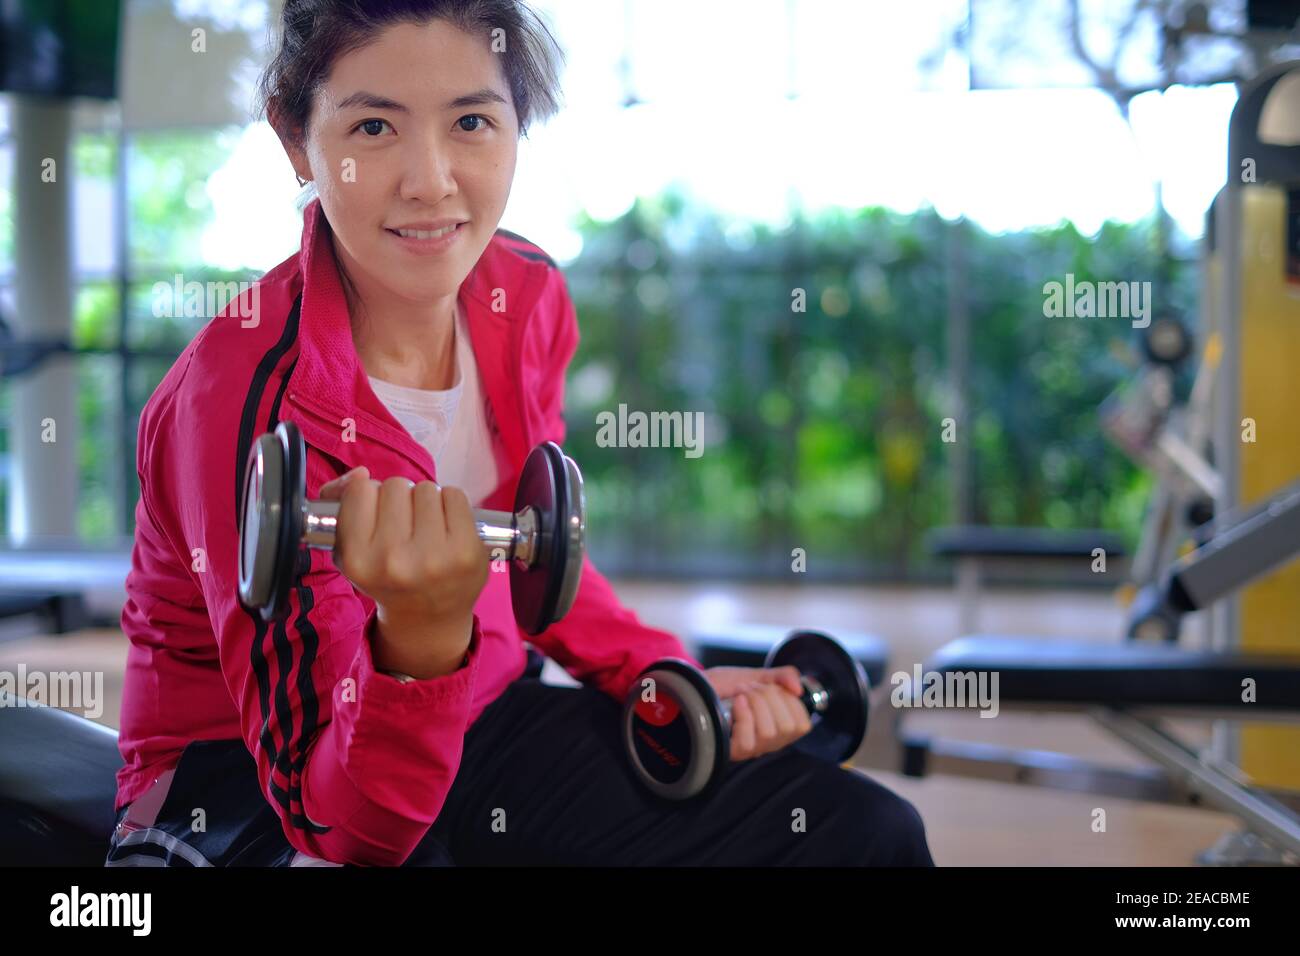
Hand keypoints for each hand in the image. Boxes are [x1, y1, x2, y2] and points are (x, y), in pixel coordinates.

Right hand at [319, 467, 487, 675]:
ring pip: (426, 489)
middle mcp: (394, 561)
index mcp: (359, 560)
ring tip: (426, 528)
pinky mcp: (466, 551)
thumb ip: (341, 503)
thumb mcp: (349, 549)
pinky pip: (455, 495)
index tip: (377, 517)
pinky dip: (451, 504)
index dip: (370, 497)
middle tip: (405, 526)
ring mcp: (434, 557)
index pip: (361, 490)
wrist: (427, 619)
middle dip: (400, 499)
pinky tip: (446, 528)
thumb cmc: (386, 576)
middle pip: (395, 486)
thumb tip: (360, 474)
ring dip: (426, 501)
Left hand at [704, 666, 812, 761]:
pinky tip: (734, 704)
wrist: (692, 687)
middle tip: (750, 688)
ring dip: (755, 703)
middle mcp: (767, 741)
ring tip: (739, 694)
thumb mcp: (755, 675)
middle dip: (770, 697)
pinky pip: (749, 740)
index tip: (768, 686)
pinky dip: (743, 715)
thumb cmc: (722, 685)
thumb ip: (781, 677)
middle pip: (788, 726)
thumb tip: (799, 688)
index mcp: (778, 726)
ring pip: (770, 732)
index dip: (789, 700)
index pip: (802, 724)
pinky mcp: (732, 751)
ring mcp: (750, 748)